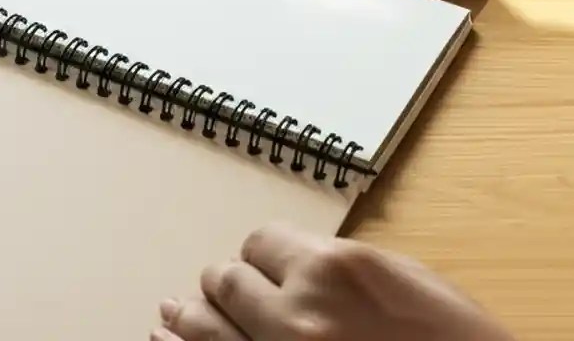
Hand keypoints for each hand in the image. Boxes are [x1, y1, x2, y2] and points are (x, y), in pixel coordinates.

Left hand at [153, 224, 515, 340]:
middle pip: (225, 279)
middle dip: (228, 286)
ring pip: (199, 322)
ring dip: (190, 317)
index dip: (263, 257)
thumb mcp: (409, 285)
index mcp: (337, 270)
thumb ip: (343, 269)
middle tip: (226, 293)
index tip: (264, 268)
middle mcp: (299, 311)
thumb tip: (296, 263)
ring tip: (174, 314)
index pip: (259, 242)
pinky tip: (165, 339)